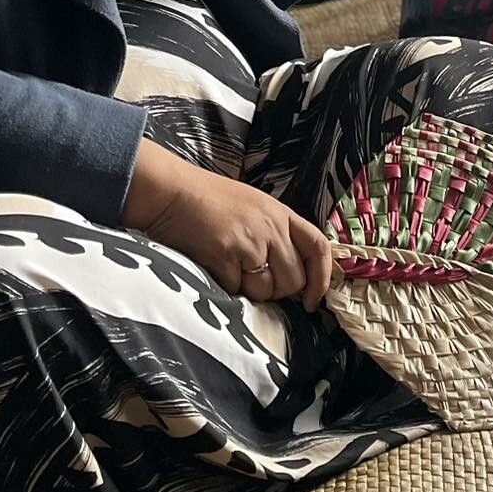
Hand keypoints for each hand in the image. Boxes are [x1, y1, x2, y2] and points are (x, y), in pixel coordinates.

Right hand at [126, 144, 332, 310]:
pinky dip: (225, 287)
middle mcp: (271, 227)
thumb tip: (289, 275)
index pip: (318, 247)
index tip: (312, 300)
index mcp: (281, 213)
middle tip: (253, 282)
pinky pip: (236, 290)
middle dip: (276, 292)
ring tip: (230, 270)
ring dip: (250, 292)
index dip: (321, 278)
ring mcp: (250, 241)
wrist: (171, 191)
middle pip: (293, 279)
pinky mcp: (226, 255)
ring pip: (266, 290)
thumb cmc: (207, 200)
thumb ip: (274, 234)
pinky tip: (213, 268)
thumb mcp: (253, 207)